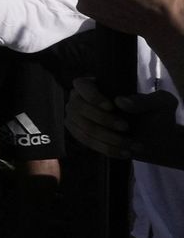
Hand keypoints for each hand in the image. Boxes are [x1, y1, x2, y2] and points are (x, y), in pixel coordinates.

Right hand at [67, 78, 183, 166]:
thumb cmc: (157, 115)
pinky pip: (87, 143)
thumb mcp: (160, 103)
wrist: (155, 137)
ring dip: (108, 138)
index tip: (110, 106)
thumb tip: (120, 101)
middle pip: (79, 108)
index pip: (81, 85)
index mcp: (100, 85)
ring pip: (85, 129)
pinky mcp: (80, 135)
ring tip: (130, 145)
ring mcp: (78, 118)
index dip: (92, 96)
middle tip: (126, 127)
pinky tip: (123, 152)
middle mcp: (82, 100)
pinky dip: (106, 148)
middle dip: (103, 120)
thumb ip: (144, 101)